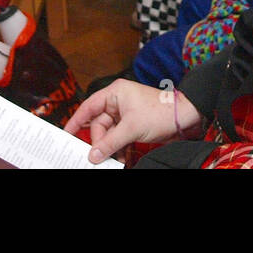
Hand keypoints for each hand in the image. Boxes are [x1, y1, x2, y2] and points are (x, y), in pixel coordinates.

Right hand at [65, 79, 203, 163]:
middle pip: (99, 124)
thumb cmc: (160, 112)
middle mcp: (118, 101)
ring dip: (110, 147)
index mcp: (115, 93)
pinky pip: (118, 137)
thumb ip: (110, 142)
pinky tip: (121, 157)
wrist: (185, 117)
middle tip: (97, 158)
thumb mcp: (131, 128)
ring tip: (113, 160)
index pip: (89, 107)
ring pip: (109, 133)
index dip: (76, 121)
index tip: (66, 135)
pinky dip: (118, 147)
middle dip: (99, 142)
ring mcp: (125, 112)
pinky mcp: (133, 123)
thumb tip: (93, 155)